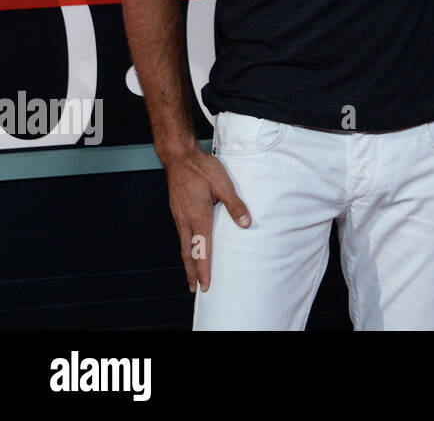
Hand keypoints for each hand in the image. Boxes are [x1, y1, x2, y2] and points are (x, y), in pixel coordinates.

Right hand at [161, 145, 249, 292]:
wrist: (178, 156)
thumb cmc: (201, 168)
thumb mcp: (223, 184)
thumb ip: (234, 205)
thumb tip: (245, 223)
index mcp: (198, 216)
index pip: (201, 249)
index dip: (203, 269)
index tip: (204, 285)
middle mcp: (185, 220)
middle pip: (188, 252)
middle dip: (192, 272)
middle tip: (195, 288)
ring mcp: (179, 215)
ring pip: (183, 244)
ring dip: (188, 261)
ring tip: (191, 274)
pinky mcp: (177, 210)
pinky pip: (181, 234)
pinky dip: (185, 247)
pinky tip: (190, 248)